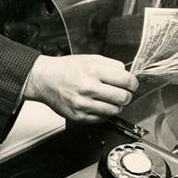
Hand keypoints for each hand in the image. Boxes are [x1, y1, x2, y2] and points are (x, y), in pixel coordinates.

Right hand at [23, 54, 137, 122]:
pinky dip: (104, 112)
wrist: (44, 79)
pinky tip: (99, 104)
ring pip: (115, 110)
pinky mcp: (79, 116)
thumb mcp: (90, 58)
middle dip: (127, 95)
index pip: (126, 80)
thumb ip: (112, 65)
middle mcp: (88, 87)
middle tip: (123, 92)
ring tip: (110, 99)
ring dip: (116, 105)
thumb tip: (128, 74)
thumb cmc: (66, 69)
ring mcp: (83, 104)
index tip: (132, 84)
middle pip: (123, 97)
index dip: (133, 83)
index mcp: (93, 70)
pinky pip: (102, 118)